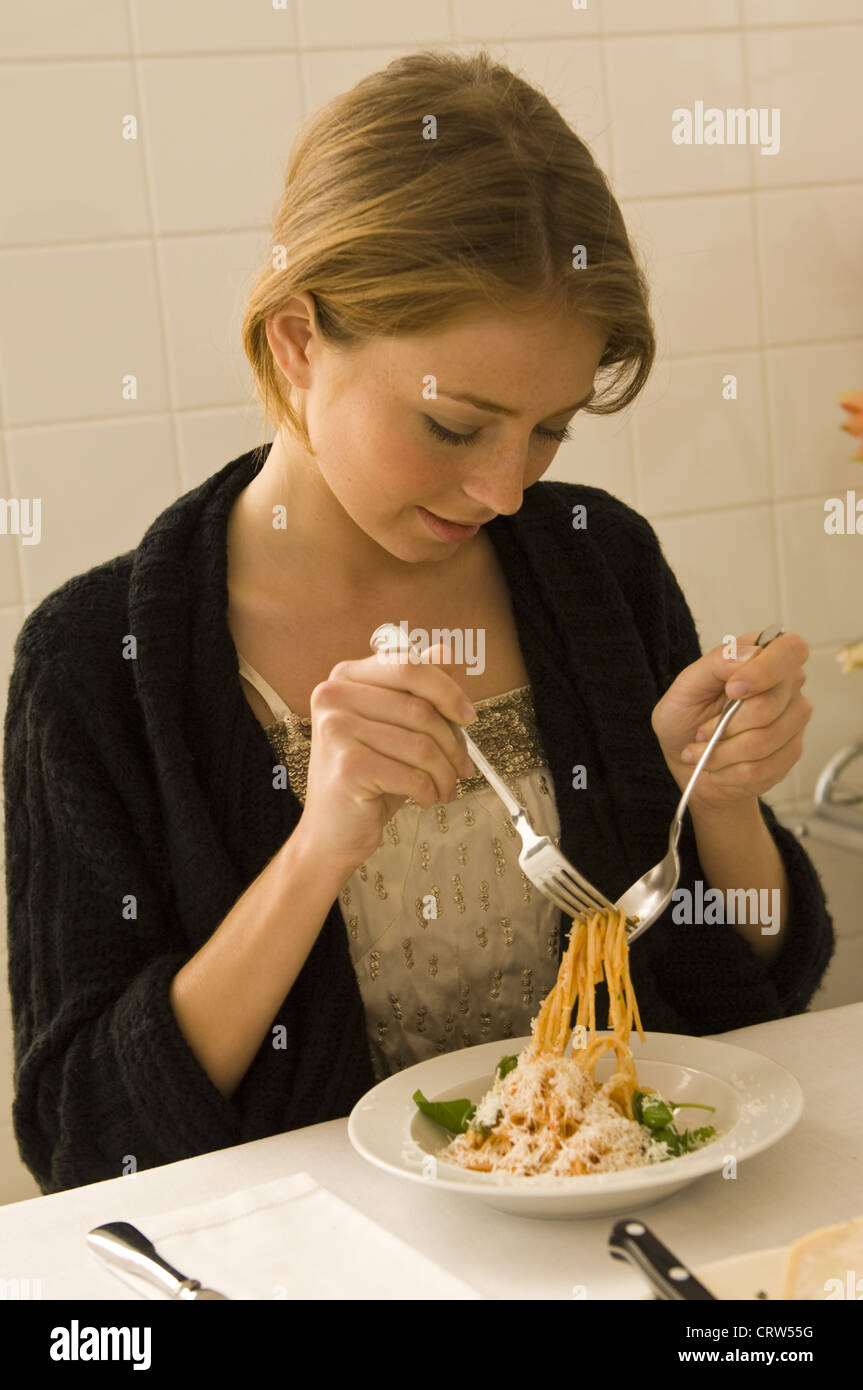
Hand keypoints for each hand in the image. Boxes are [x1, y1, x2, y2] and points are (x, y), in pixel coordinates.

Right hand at [299, 644, 475, 870]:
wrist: (331, 831)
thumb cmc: (367, 777)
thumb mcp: (395, 727)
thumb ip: (417, 690)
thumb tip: (447, 653)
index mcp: (345, 678)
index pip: (408, 665)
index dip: (447, 690)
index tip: (468, 716)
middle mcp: (333, 696)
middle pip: (420, 708)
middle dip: (453, 743)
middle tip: (463, 766)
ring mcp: (336, 730)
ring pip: (422, 745)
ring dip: (446, 772)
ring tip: (446, 787)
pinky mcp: (347, 766)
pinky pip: (413, 775)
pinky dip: (429, 791)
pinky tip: (426, 798)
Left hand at [650, 630, 812, 813]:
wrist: (688, 760)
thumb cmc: (687, 717)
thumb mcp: (687, 685)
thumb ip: (716, 663)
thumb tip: (749, 655)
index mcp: (765, 656)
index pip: (790, 649)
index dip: (765, 671)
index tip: (732, 690)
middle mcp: (787, 686)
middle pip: (769, 706)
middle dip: (724, 725)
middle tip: (702, 731)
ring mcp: (794, 720)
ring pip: (764, 741)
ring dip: (722, 752)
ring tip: (703, 750)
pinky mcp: (791, 753)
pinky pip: (762, 768)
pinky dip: (729, 771)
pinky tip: (717, 766)